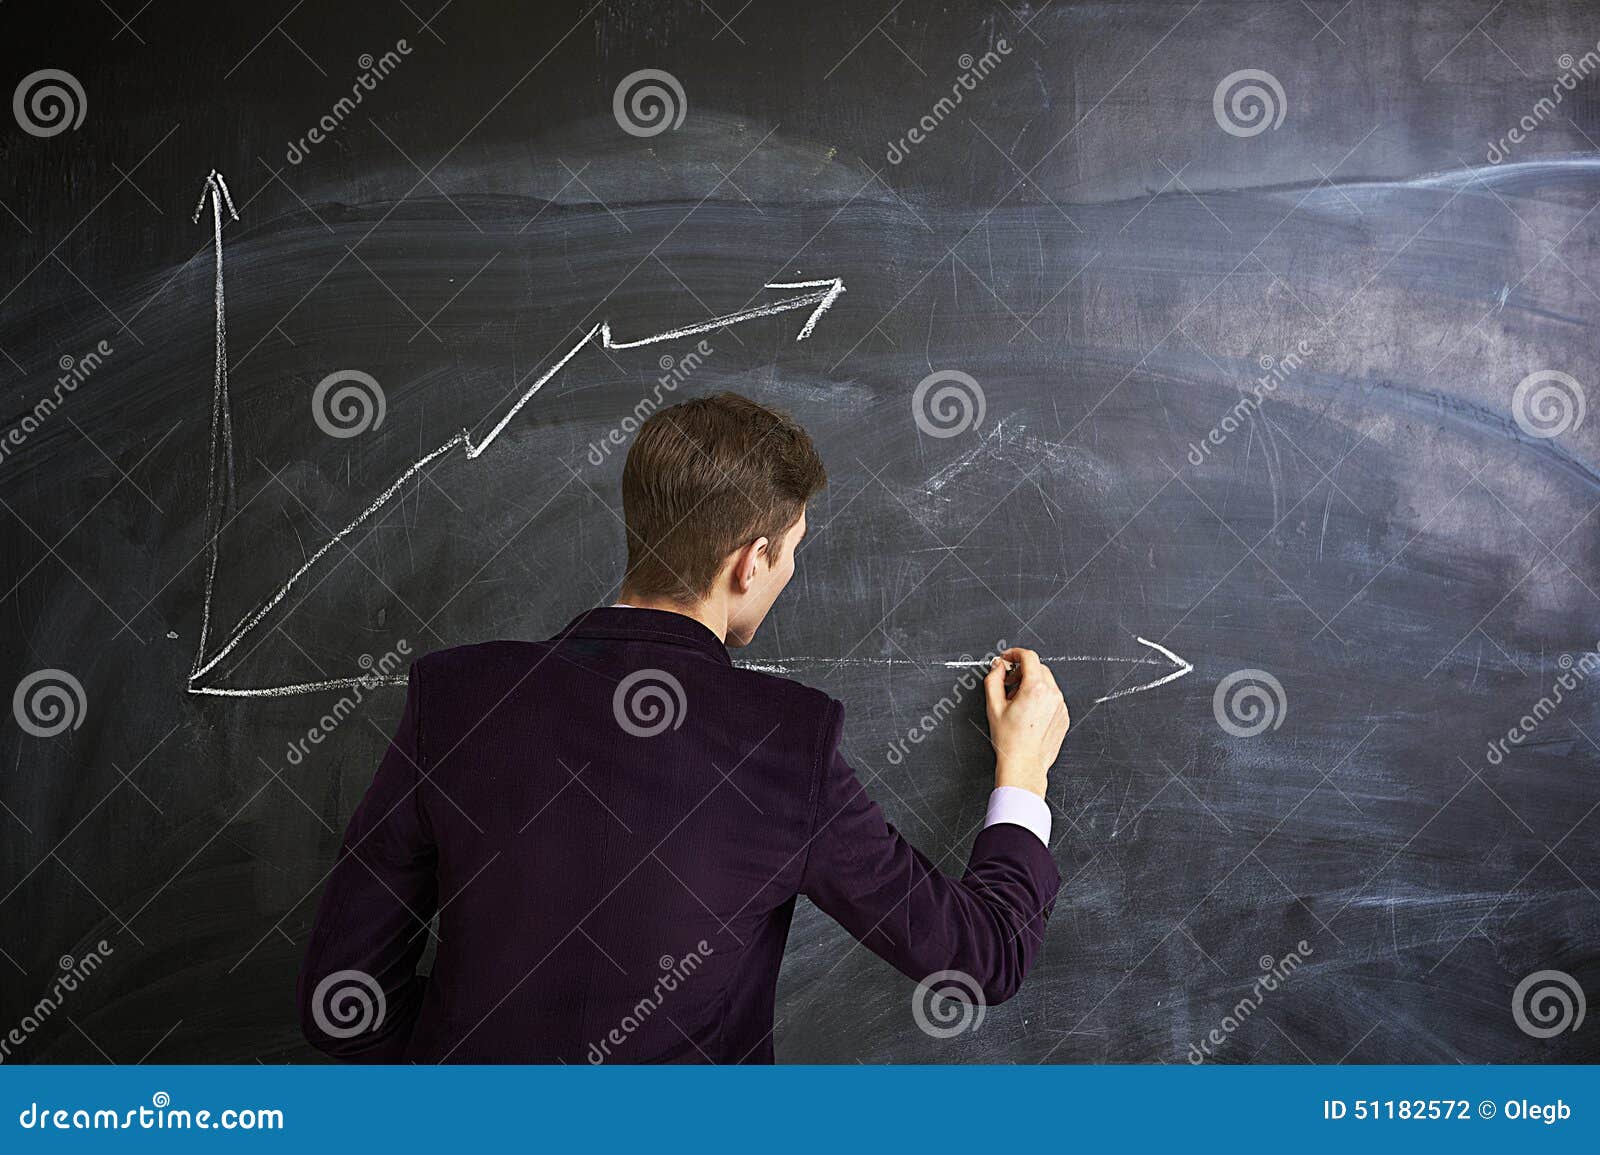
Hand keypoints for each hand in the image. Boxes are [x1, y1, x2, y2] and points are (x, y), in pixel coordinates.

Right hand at [983, 648, 1069, 797]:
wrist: (1024, 764)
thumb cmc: (1009, 740)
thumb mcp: (993, 706)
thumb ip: (994, 679)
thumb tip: (998, 666)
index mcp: (1035, 689)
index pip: (1029, 657)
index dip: (1015, 654)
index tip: (1007, 659)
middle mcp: (1053, 694)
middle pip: (1038, 668)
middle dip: (1022, 671)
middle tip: (1008, 684)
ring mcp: (1061, 706)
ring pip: (1046, 683)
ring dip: (1031, 684)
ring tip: (1017, 702)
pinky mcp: (1064, 716)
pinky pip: (1053, 698)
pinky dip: (1040, 697)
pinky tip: (1028, 713)